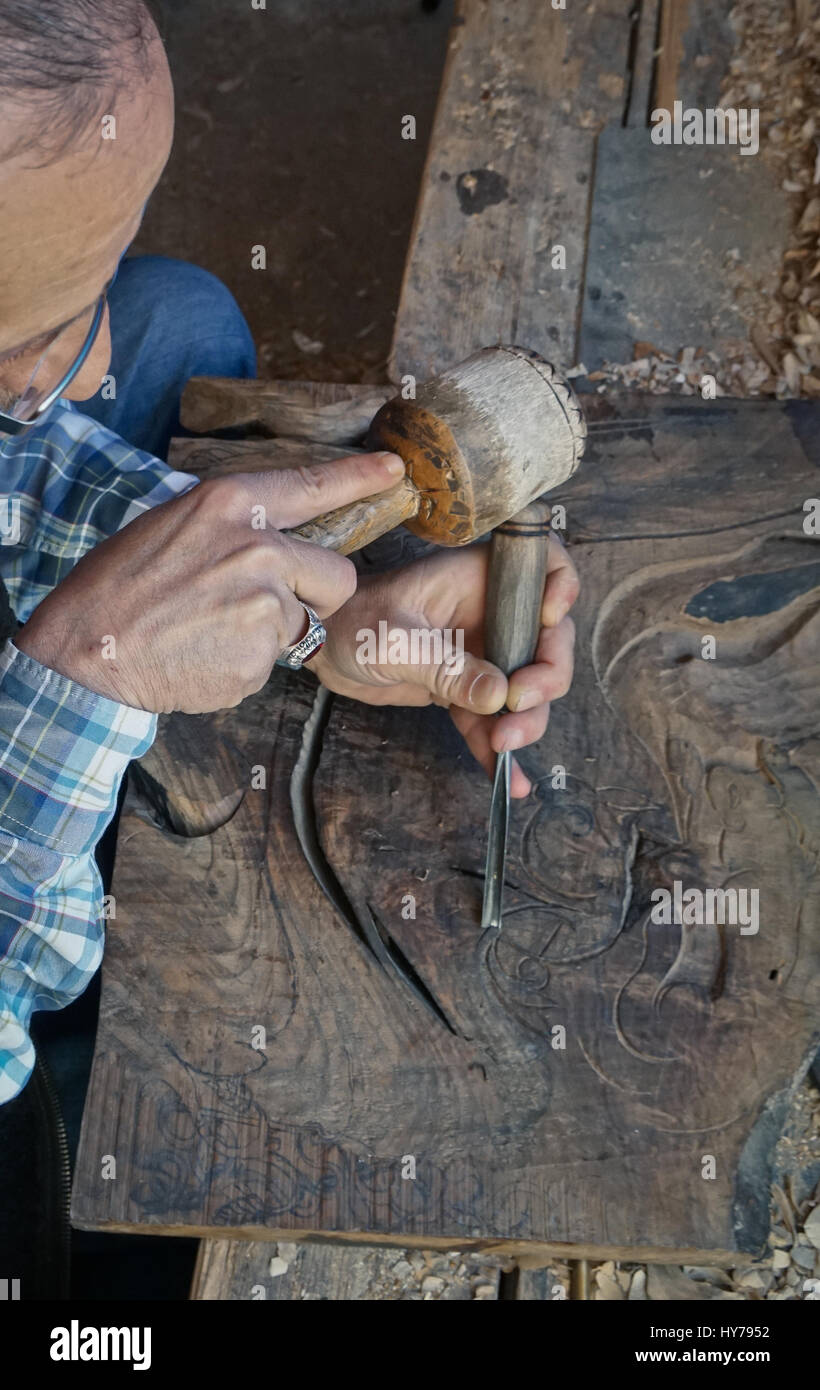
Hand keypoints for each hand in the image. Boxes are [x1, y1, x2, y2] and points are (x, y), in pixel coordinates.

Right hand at [16, 452, 404, 712]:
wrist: (86, 647)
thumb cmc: (121, 585)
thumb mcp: (173, 526)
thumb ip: (233, 527)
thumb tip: (277, 535)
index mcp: (231, 506)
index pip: (313, 487)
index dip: (360, 479)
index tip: (395, 471)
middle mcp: (258, 550)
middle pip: (336, 575)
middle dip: (316, 595)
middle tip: (265, 604)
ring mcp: (263, 607)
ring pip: (303, 625)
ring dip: (271, 634)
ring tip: (212, 632)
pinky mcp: (259, 657)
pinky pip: (273, 663)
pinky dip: (245, 666)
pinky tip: (204, 656)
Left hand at [311, 537, 578, 796]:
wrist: (325, 649)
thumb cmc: (354, 621)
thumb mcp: (396, 641)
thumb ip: (447, 667)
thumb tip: (499, 696)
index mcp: (479, 579)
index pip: (545, 565)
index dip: (561, 587)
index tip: (549, 620)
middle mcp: (491, 611)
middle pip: (548, 642)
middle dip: (545, 679)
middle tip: (517, 706)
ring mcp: (483, 651)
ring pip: (527, 688)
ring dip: (526, 721)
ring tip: (503, 745)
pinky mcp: (467, 688)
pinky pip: (494, 719)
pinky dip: (501, 749)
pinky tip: (512, 783)